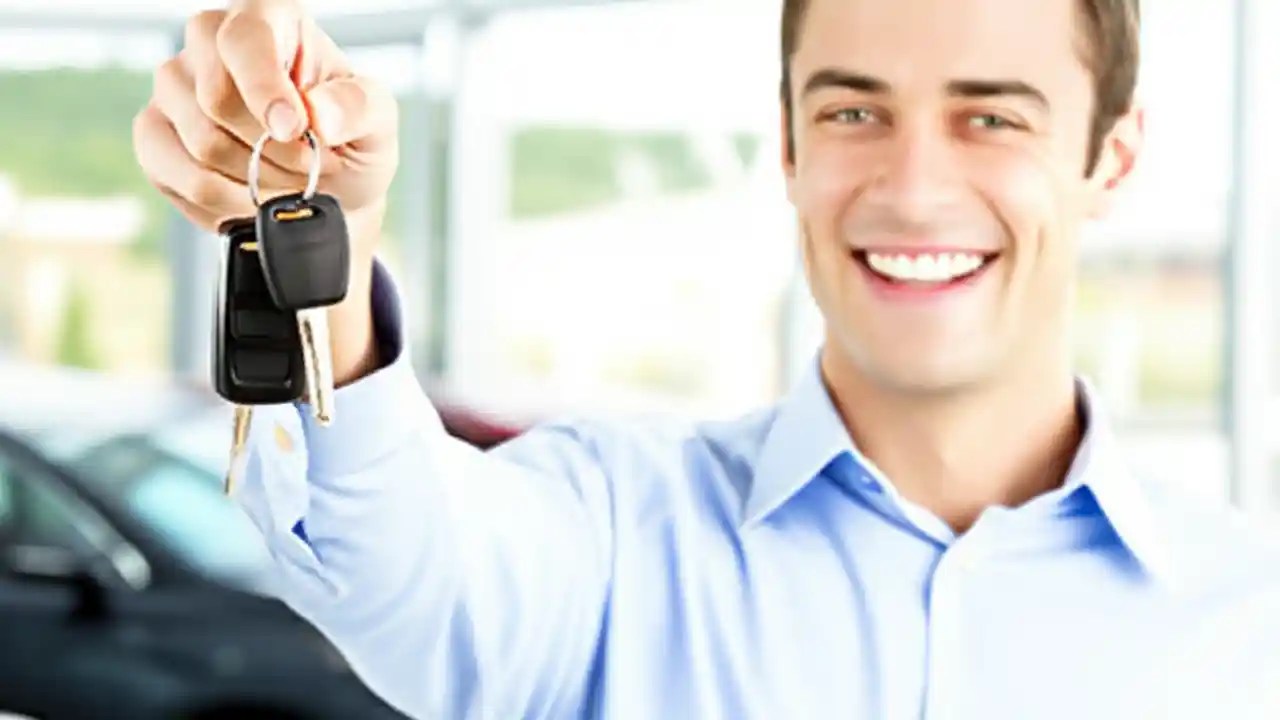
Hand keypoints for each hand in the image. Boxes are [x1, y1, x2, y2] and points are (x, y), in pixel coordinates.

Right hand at [133, 0, 400, 385]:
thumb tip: (319, 113)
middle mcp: (209, 41)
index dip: (265, 89)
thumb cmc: (349, 141)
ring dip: (255, 179)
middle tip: (309, 165)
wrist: (328, 189)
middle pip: (216, 99)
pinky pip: (178, 175)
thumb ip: (358, 107)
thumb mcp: (377, 121)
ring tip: (286, 179)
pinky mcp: (154, 134)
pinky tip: (251, 196)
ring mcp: (175, 86)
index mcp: (268, 19)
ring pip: (201, 143)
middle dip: (272, 150)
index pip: (245, 40)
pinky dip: (225, 200)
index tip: (294, 131)